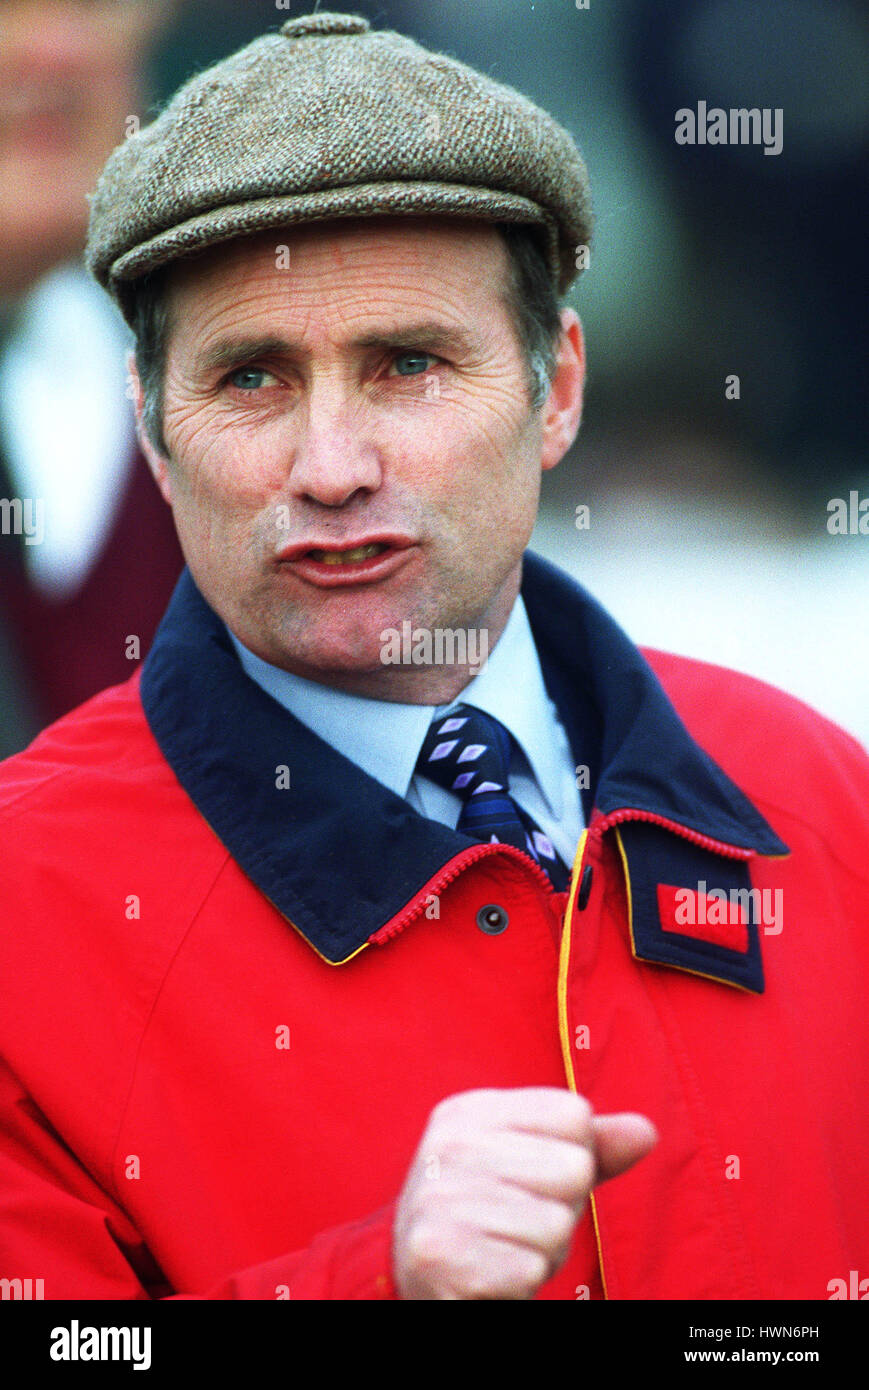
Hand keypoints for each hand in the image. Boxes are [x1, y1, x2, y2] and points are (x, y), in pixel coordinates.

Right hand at [392, 1086, 656, 1299]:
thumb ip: (591, 1146)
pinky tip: (492, 1274)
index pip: (575, 1115)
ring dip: (542, 1251)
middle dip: (560, 1208)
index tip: (532, 1179)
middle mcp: (449, 1144)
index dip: (573, 1157)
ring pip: (557, 1224)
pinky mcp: (440, 1254)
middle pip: (573, 1168)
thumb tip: (646, 1131)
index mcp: (471, 1110)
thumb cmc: (494, 1214)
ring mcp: (440, 1198)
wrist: (419, 1275)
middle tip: (518, 1222)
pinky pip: (531, 1269)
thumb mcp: (537, 1165)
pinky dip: (522, 1282)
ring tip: (504, 1248)